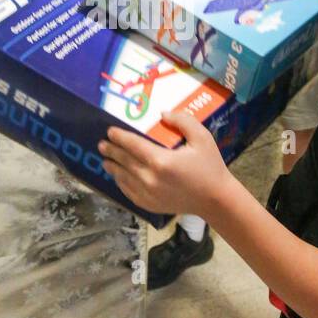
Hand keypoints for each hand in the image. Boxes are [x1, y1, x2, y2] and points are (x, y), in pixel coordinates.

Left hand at [98, 110, 228, 218]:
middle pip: (124, 161)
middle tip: (102, 145)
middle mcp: (150, 178)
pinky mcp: (149, 204)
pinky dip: (121, 183)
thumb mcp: (202, 138)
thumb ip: (183, 121)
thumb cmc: (210, 167)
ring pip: (123, 177)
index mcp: (161, 160)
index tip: (110, 131)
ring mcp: (148, 194)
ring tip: (106, 161)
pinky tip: (119, 177)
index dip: (119, 137)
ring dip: (113, 167)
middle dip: (111, 151)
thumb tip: (162, 113)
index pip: (132, 145)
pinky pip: (129, 192)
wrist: (216, 200)